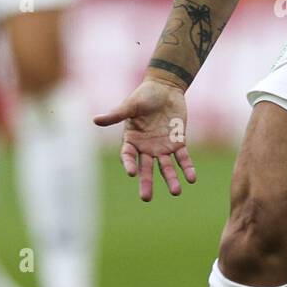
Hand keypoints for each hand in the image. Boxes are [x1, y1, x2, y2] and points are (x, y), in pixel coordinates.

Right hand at [94, 77, 195, 200]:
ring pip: (166, 167)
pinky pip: (183, 158)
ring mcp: (162, 147)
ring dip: (171, 179)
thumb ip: (116, 115)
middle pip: (146, 168)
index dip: (129, 164)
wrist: (166, 88)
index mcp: (132, 140)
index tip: (131, 173)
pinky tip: (192, 179)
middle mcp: (146, 147)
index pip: (128, 156)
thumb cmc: (144, 95)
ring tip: (176, 192)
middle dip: (146, 182)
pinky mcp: (178, 143)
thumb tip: (95, 120)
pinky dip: (187, 168)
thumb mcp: (130, 105)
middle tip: (146, 198)